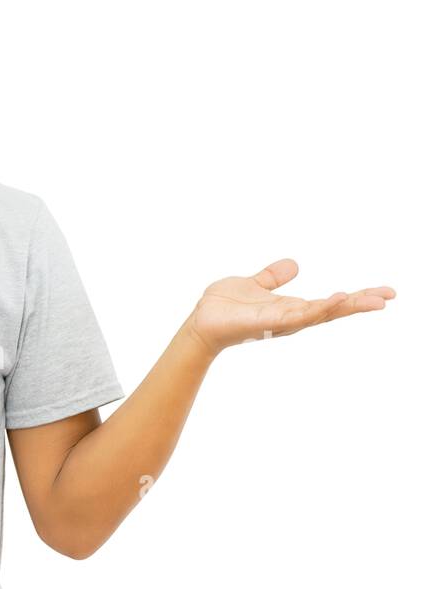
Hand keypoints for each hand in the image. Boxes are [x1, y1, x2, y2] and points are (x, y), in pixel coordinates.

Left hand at [187, 259, 394, 355]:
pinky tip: (337, 299)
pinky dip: (319, 309)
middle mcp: (292, 318)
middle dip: (361, 303)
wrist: (200, 322)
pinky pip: (298, 317)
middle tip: (389, 296)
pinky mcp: (269, 324)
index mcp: (292, 308)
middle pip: (333, 311)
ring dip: (346, 306)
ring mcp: (282, 322)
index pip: (331, 303)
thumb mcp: (254, 284)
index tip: (383, 292)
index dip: (356, 297)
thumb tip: (295, 265)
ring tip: (373, 299)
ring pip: (321, 314)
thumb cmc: (223, 307)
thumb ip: (273, 277)